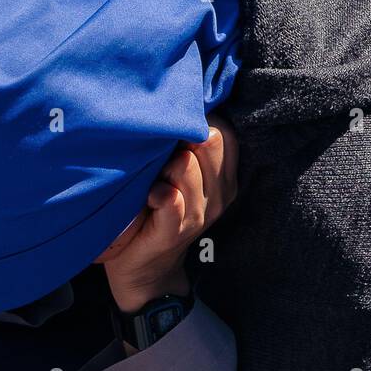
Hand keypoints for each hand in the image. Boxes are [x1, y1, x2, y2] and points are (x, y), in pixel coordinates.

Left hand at [97, 115, 239, 314]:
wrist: (144, 268)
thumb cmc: (155, 208)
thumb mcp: (178, 174)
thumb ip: (186, 146)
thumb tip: (176, 102)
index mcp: (224, 176)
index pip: (225, 131)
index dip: (198, 122)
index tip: (175, 129)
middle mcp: (220, 192)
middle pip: (210, 141)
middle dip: (181, 138)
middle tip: (160, 153)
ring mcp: (200, 212)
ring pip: (188, 167)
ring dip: (164, 166)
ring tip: (151, 177)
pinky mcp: (175, 231)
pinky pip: (172, 200)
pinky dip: (159, 193)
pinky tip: (149, 194)